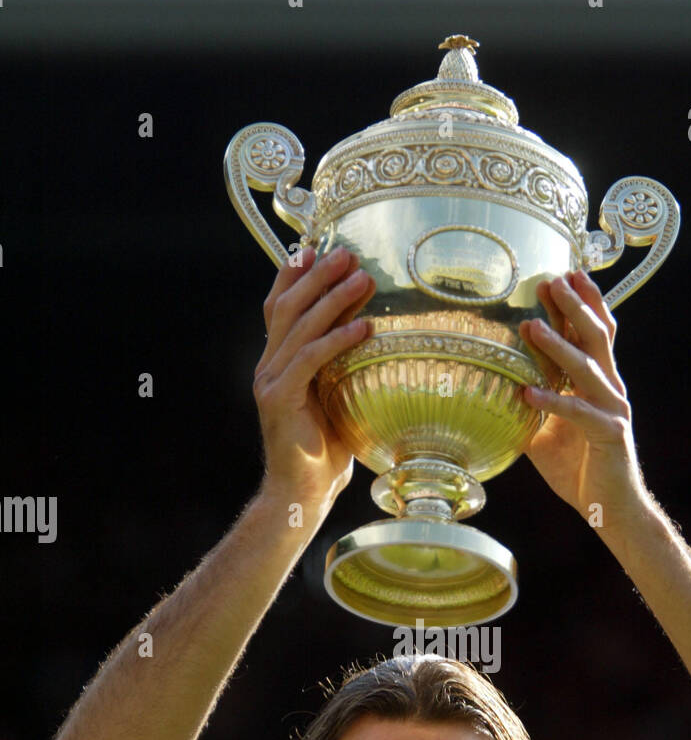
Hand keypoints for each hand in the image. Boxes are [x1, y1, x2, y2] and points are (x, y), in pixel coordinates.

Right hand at [252, 246, 375, 515]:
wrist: (302, 492)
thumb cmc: (325, 451)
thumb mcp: (336, 399)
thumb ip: (341, 368)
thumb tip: (373, 337)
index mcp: (277, 363)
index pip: (279, 308)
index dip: (293, 275)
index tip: (316, 246)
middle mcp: (268, 367)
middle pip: (288, 307)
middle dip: (317, 276)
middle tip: (348, 254)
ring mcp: (271, 382)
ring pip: (299, 327)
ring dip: (332, 299)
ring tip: (361, 279)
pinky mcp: (280, 399)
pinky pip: (310, 359)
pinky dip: (337, 339)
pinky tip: (362, 326)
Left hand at [518, 271, 651, 525]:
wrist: (611, 509)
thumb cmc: (579, 470)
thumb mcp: (546, 434)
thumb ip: (529, 409)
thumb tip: (493, 393)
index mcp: (598, 384)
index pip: (593, 335)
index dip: (582, 304)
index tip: (563, 275)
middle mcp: (610, 390)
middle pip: (595, 339)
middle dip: (574, 308)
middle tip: (552, 280)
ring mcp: (613, 410)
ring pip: (586, 370)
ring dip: (558, 347)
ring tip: (532, 327)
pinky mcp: (610, 435)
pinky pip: (578, 414)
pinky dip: (553, 403)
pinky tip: (529, 393)